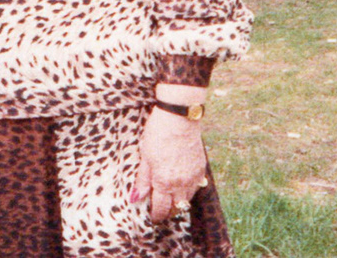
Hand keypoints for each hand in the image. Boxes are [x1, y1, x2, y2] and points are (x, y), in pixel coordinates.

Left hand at [132, 107, 207, 223]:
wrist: (179, 118)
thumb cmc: (158, 134)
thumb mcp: (145, 156)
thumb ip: (142, 180)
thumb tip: (135, 198)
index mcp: (164, 182)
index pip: (161, 209)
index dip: (156, 216)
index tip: (151, 217)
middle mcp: (181, 184)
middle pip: (176, 208)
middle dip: (168, 211)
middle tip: (160, 209)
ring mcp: (193, 177)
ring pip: (187, 200)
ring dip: (178, 201)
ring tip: (169, 197)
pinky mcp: (201, 169)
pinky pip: (196, 187)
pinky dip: (188, 190)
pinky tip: (180, 184)